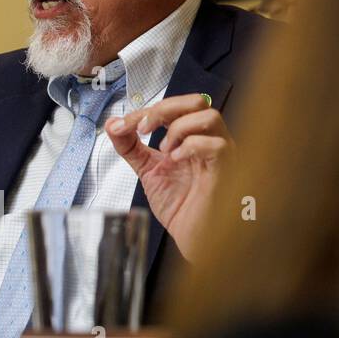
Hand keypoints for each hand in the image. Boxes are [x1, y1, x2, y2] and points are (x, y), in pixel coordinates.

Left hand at [105, 93, 233, 261]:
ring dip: (179, 128)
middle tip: (143, 128)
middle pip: (197, 101)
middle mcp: (210, 141)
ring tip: (164, 150)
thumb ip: (130, 146)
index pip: (176, 106)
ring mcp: (221, 155)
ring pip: (210, 117)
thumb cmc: (181, 206)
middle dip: (164, 109)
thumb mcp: (148, 169)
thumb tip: (112, 124)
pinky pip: (217, 146)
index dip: (146, 110)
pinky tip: (175, 161)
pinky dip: (191, 148)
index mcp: (194, 136)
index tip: (123, 125)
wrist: (192, 236)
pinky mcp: (226, 171)